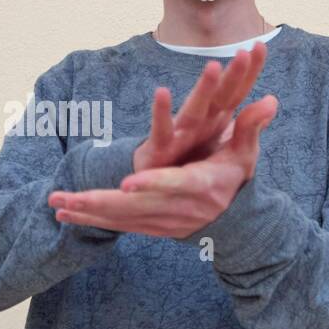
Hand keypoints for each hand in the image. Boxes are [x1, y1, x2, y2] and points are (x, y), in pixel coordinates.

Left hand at [50, 94, 278, 237]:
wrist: (234, 228)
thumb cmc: (236, 181)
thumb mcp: (245, 155)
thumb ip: (252, 127)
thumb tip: (270, 100)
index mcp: (200, 186)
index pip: (175, 185)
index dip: (153, 184)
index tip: (128, 182)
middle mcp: (177, 207)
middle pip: (135, 208)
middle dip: (99, 203)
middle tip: (67, 198)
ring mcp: (161, 221)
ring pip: (119, 219)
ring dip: (86, 212)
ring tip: (57, 205)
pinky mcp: (150, 228)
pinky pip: (116, 225)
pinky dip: (91, 220)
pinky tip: (66, 216)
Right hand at [132, 40, 269, 173]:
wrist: (160, 186)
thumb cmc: (195, 163)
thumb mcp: (233, 153)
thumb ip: (250, 128)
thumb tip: (272, 99)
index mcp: (218, 119)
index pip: (237, 93)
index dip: (249, 72)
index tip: (260, 46)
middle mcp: (200, 121)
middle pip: (219, 97)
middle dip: (232, 76)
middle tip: (243, 53)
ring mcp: (180, 132)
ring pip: (194, 108)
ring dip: (203, 88)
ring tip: (214, 67)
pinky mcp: (160, 148)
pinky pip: (162, 130)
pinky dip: (161, 112)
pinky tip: (162, 92)